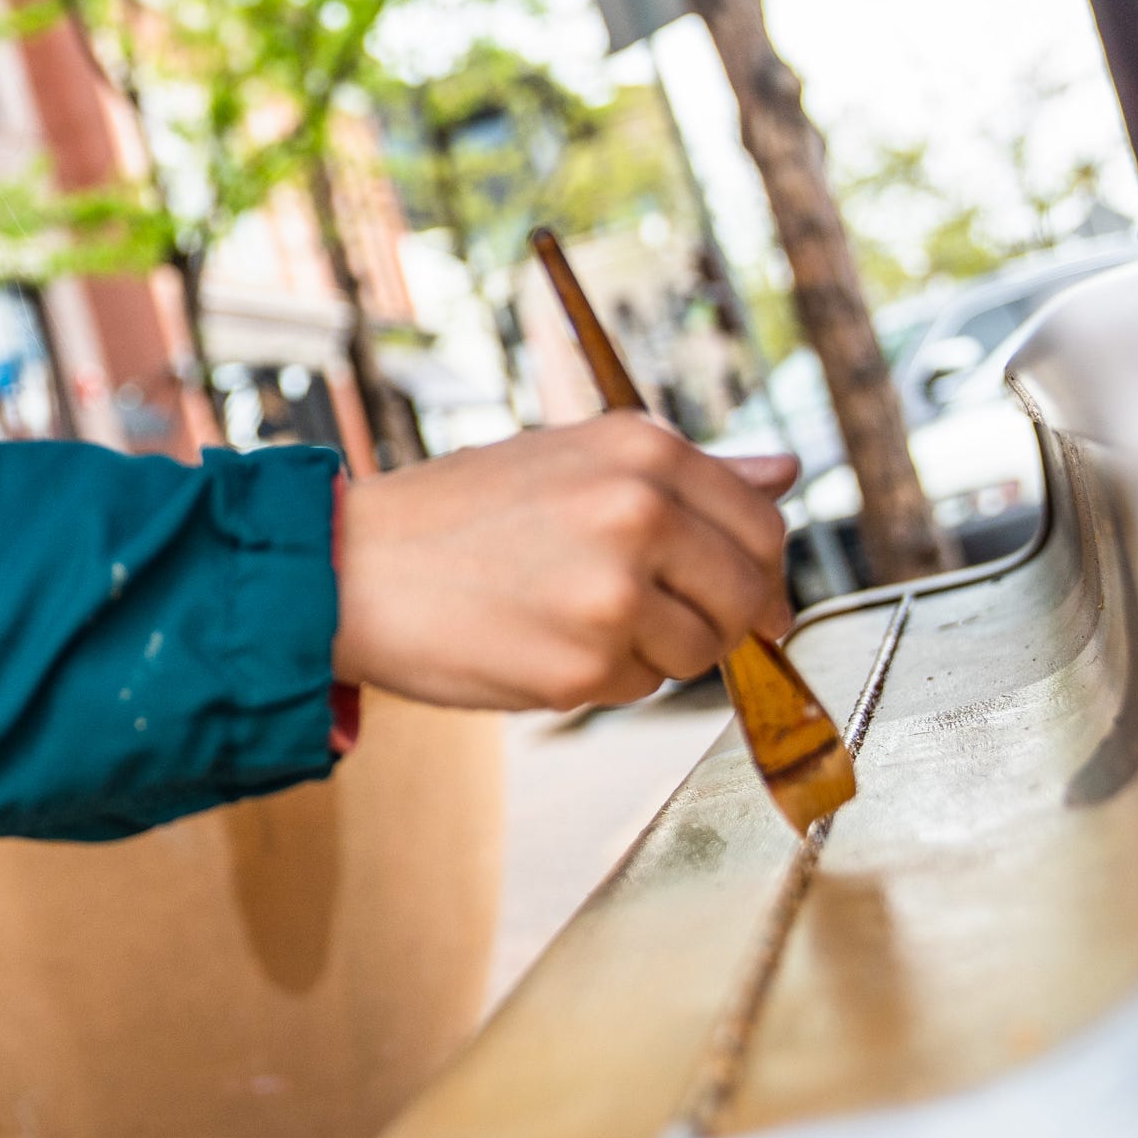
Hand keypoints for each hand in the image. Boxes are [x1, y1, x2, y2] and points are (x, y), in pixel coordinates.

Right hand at [334, 415, 798, 713]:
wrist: (350, 567)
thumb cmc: (458, 512)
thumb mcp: (571, 459)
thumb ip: (686, 471)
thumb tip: (787, 472)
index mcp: (641, 449)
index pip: (760, 522)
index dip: (757, 567)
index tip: (744, 595)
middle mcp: (638, 512)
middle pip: (746, 594)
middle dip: (720, 618)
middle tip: (656, 617)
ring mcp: (613, 594)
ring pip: (699, 650)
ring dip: (656, 650)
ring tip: (573, 617)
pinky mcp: (583, 668)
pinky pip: (641, 688)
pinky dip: (605, 679)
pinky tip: (542, 642)